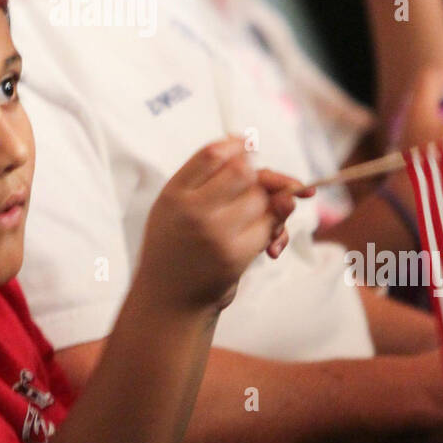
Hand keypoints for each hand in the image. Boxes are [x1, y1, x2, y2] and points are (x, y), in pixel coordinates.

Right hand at [135, 138, 304, 313]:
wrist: (169, 299)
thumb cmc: (176, 246)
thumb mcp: (174, 205)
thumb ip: (205, 176)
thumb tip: (249, 143)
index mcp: (175, 193)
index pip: (213, 153)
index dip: (239, 145)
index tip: (249, 146)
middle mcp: (192, 210)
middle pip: (244, 172)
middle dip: (259, 176)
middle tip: (260, 186)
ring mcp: (215, 234)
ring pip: (262, 200)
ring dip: (270, 205)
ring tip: (260, 217)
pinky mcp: (235, 256)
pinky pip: (269, 228)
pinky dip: (273, 229)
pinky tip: (265, 239)